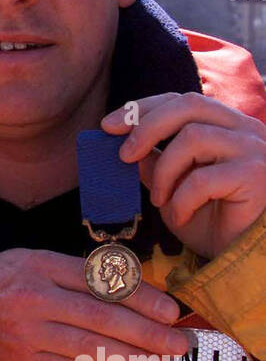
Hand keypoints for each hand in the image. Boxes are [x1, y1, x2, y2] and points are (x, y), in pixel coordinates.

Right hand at [0, 249, 190, 360]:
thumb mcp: (27, 263)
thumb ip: (70, 272)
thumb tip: (123, 287)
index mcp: (42, 265)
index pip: (102, 280)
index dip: (141, 296)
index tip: (170, 310)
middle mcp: (36, 296)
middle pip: (103, 315)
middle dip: (148, 332)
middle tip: (179, 343)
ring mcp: (28, 331)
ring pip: (91, 346)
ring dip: (133, 358)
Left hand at [103, 93, 265, 259]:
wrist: (244, 259)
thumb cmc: (214, 223)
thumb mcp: (174, 189)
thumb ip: (155, 163)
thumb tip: (122, 142)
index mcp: (227, 125)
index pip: (183, 101)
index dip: (143, 108)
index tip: (109, 126)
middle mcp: (245, 129)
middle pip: (188, 105)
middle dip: (147, 127)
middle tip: (124, 156)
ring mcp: (254, 149)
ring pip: (193, 137)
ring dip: (165, 171)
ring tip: (159, 200)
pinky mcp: (256, 174)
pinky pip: (203, 178)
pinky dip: (181, 199)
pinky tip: (179, 216)